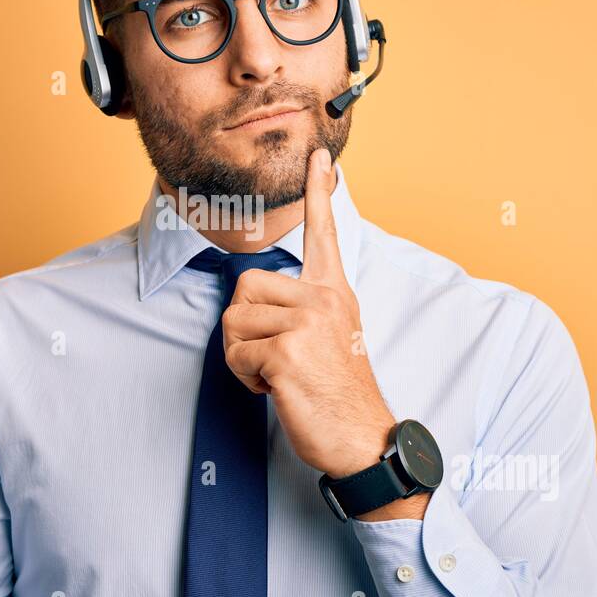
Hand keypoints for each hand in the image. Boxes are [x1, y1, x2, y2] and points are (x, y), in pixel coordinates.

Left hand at [222, 148, 396, 481]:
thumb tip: (261, 302)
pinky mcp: (288, 352)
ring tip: (279, 376)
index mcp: (335, 293)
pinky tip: (278, 391)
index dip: (319, 191)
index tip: (318, 154)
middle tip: (275, 360)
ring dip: (243, 358)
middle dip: (244, 329)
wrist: (363, 441)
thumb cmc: (339, 396)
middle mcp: (324, 299)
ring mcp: (307, 324)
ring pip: (234, 322)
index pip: (324, 233)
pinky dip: (247, 379)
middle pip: (244, 287)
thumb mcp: (332, 338)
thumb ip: (304, 310)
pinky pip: (237, 354)